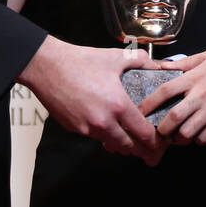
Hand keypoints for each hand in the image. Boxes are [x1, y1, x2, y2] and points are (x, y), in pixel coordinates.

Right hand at [18, 36, 165, 164]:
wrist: (47, 66)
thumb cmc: (80, 61)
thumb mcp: (115, 57)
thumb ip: (141, 61)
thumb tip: (156, 65)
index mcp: (118, 105)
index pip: (142, 133)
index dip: (153, 140)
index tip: (159, 142)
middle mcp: (103, 121)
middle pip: (127, 146)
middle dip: (139, 149)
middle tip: (147, 149)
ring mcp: (87, 128)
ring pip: (110, 143)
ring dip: (120, 143)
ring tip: (128, 138)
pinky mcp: (74, 128)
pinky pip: (93, 136)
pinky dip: (102, 134)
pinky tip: (106, 125)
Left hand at [141, 46, 205, 145]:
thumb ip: (185, 62)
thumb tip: (164, 66)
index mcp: (194, 78)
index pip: (165, 91)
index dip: (149, 103)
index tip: (140, 110)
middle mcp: (200, 96)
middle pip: (173, 118)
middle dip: (161, 128)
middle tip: (158, 130)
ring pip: (187, 132)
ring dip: (178, 137)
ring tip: (176, 136)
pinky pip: (204, 139)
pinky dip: (197, 140)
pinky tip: (196, 135)